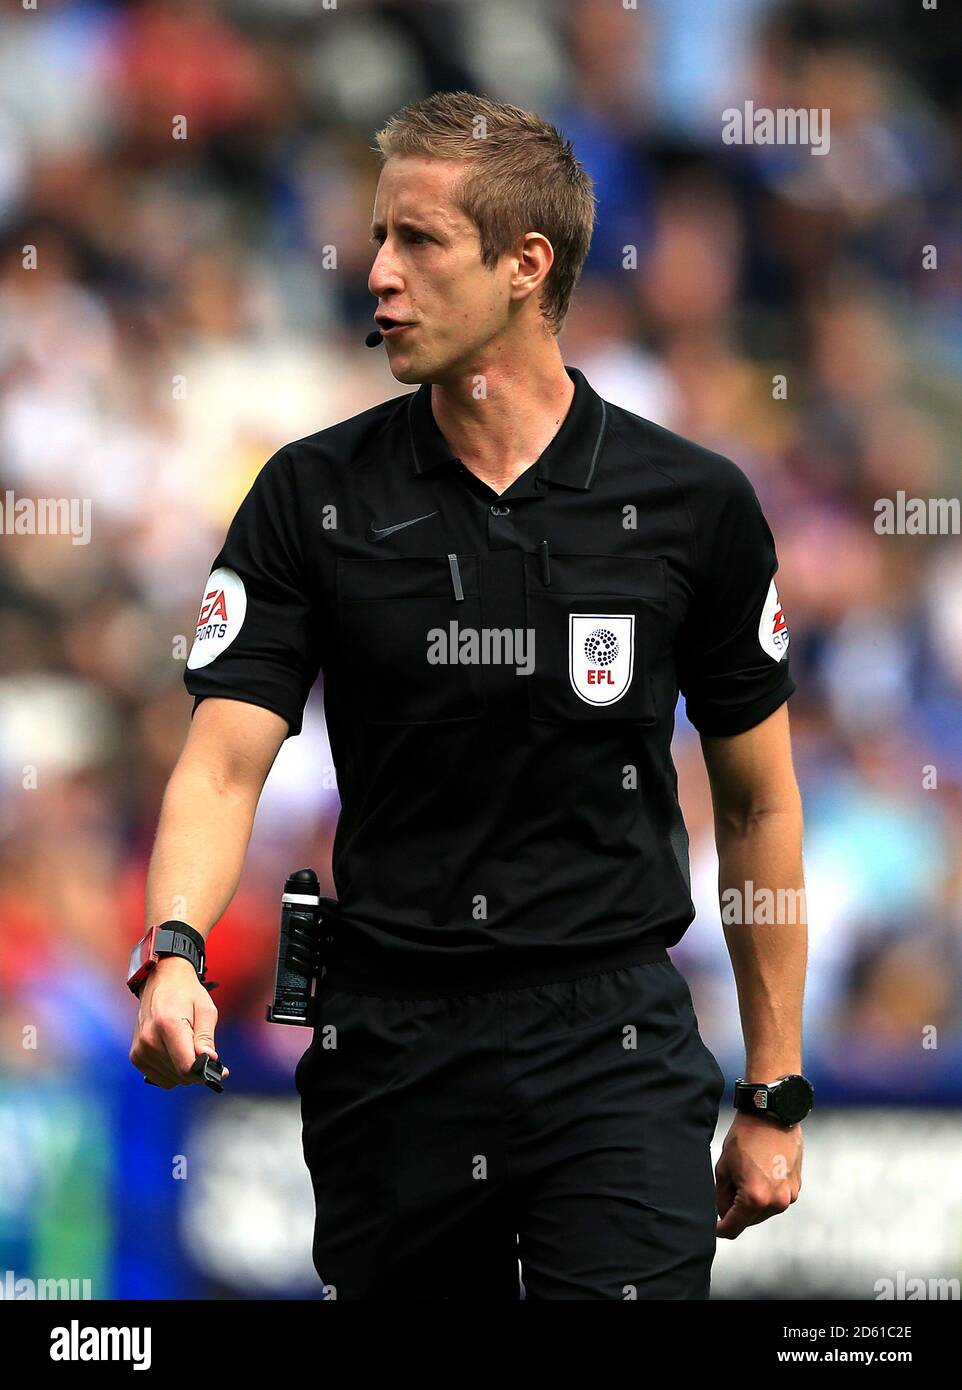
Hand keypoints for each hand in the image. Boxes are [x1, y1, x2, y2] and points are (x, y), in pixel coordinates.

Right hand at [129, 956, 229, 1088]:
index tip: (216, 1067)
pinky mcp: (136, 1056)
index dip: (204, 1071)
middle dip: (197, 1070)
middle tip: (204, 1053)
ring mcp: (140, 1050)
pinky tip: (175, 1053)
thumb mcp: (205, 1010)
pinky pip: (160, 1078)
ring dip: (184, 1071)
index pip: (186, 1067)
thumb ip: (206, 1037)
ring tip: (187, 1048)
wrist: (161, 981)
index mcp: (168, 1025)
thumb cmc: (186, 994)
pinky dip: (172, 1072)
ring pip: (171, 1080)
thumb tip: (210, 1061)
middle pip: (180, 1075)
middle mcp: (149, 1040)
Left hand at [714, 1111, 801, 1238]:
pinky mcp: (796, 1187)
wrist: (771, 1115)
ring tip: (746, 1175)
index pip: (733, 1227)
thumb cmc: (744, 1138)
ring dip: (753, 1202)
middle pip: (749, 1220)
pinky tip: (759, 1172)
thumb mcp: (724, 1168)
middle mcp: (775, 1202)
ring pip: (763, 1211)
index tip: (713, 1227)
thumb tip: (722, 1213)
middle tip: (728, 1187)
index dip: (720, 1229)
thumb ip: (721, 1196)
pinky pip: (776, 1198)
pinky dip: (766, 1193)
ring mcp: (788, 1195)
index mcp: (754, 1198)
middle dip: (736, 1210)